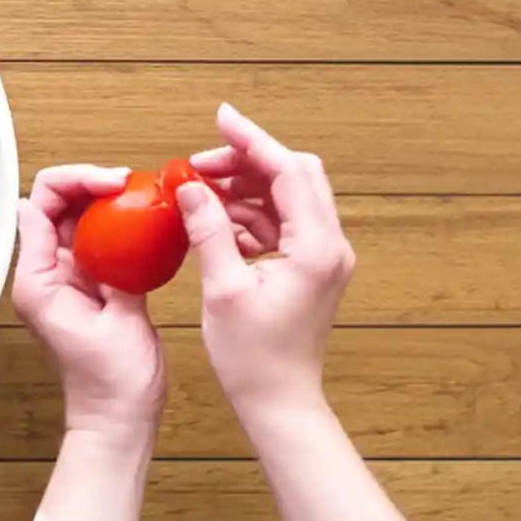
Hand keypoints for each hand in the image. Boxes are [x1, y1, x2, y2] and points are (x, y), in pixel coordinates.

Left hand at [13, 165, 167, 434]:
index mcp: (39, 275)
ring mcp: (75, 273)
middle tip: (133, 183)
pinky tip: (151, 219)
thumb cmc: (110, 380)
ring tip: (145, 194)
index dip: (77, 179)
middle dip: (93, 181)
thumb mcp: (112, 319)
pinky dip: (126, 222)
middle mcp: (51, 269)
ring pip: (85, 215)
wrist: (121, 416)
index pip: (43, 200)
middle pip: (62, 200)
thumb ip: (96, 267)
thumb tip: (56, 215)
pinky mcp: (99, 280)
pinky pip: (107, 237)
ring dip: (111, 198)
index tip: (115, 183)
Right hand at [176, 104, 354, 416]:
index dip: (252, 139)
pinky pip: (282, 223)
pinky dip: (250, 215)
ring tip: (199, 193)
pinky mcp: (311, 268)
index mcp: (316, 247)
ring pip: (287, 197)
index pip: (287, 170)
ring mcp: (324, 257)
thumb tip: (190, 187)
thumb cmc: (254, 358)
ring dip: (245, 188)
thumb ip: (209, 231)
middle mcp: (330, 245)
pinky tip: (215, 223)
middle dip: (247, 161)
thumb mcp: (222, 289)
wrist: (279, 402)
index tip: (221, 117)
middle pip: (293, 175)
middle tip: (200, 165)